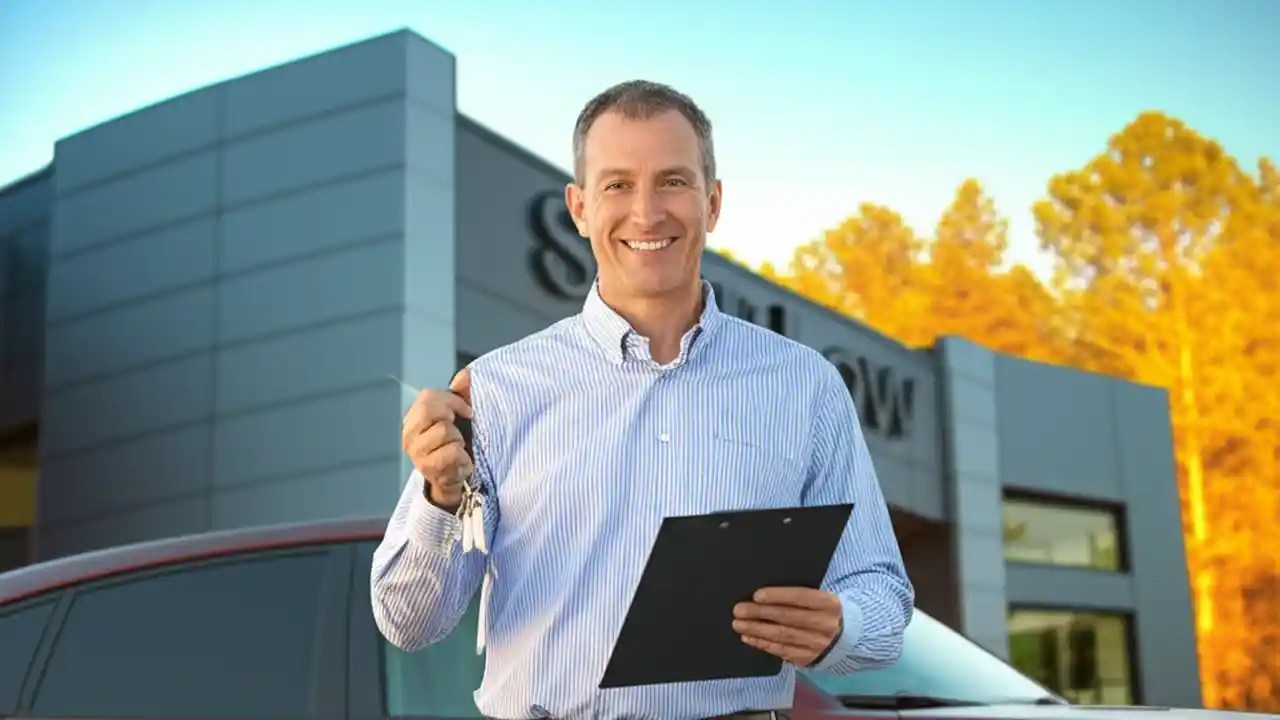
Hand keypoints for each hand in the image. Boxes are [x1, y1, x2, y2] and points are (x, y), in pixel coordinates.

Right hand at [400, 368, 474, 511]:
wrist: (453, 479)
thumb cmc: (454, 444)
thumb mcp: (458, 417)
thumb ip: (460, 395)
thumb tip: (466, 375)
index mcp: (413, 417)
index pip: (428, 396)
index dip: (452, 401)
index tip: (467, 411)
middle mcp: (409, 433)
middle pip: (431, 410)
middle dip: (453, 417)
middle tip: (460, 429)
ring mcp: (416, 451)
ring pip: (444, 431)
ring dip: (459, 440)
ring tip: (458, 448)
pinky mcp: (428, 467)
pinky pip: (452, 451)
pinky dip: (463, 456)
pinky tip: (460, 461)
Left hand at [733, 587, 842, 666]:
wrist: (844, 636)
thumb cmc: (821, 610)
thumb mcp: (819, 599)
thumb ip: (798, 596)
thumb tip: (763, 595)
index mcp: (828, 604)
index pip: (801, 597)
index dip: (778, 596)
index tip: (757, 595)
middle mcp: (824, 625)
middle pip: (787, 618)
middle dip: (760, 614)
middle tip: (739, 610)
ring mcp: (816, 644)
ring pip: (782, 636)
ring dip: (757, 630)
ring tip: (739, 624)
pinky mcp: (807, 658)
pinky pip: (781, 650)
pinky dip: (763, 643)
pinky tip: (749, 637)